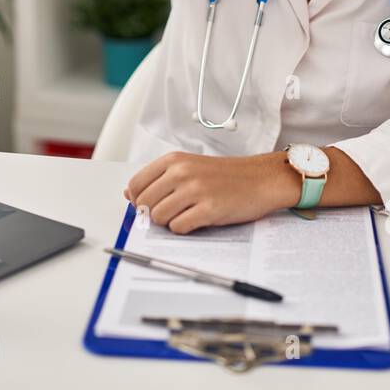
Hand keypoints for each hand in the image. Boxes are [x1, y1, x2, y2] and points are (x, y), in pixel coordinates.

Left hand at [124, 150, 299, 234]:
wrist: (261, 179)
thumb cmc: (225, 176)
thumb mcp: (189, 166)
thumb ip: (159, 178)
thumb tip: (129, 194)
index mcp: (174, 160)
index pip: (135, 185)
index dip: (138, 200)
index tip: (150, 205)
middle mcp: (182, 172)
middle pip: (144, 204)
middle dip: (154, 213)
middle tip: (175, 211)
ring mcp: (195, 190)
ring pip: (159, 217)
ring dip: (170, 222)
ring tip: (188, 214)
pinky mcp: (209, 209)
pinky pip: (178, 228)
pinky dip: (184, 229)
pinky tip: (198, 219)